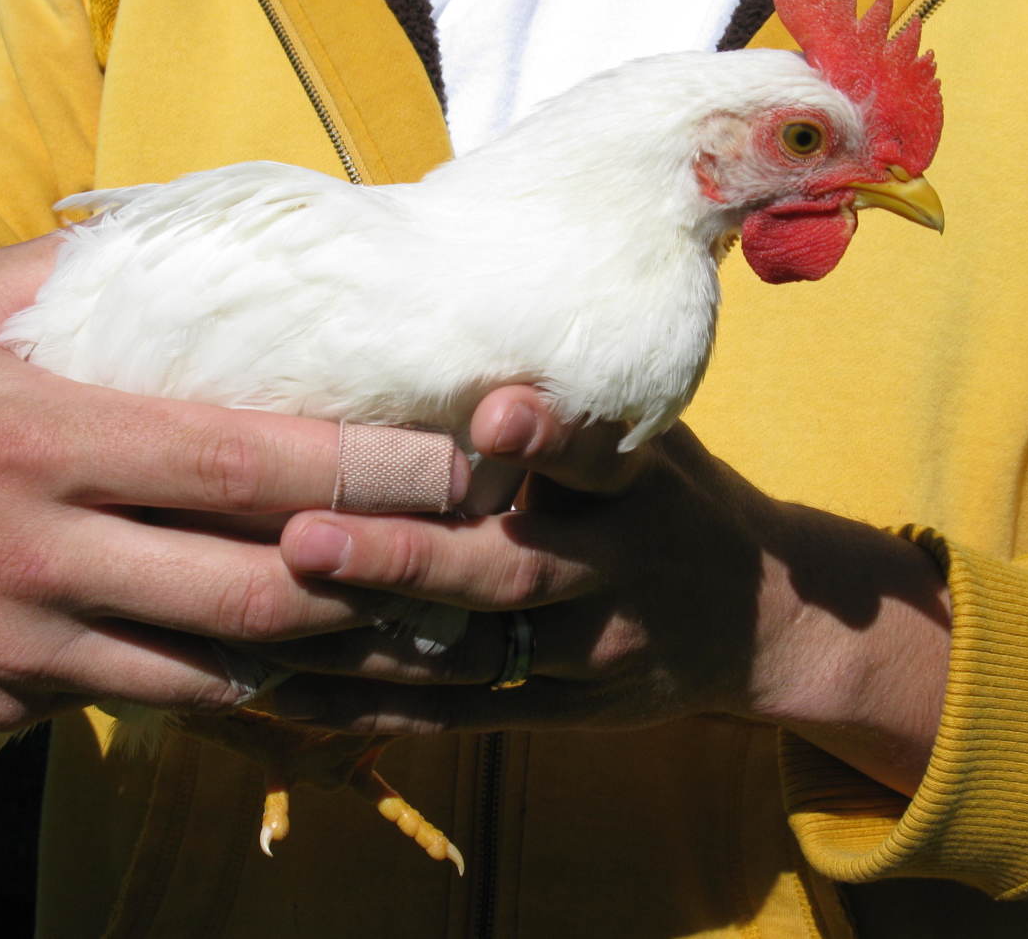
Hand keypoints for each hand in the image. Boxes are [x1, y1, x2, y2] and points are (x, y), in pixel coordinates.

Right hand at [0, 239, 463, 729]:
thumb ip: (91, 273)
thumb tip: (213, 238)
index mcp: (42, 437)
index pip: (240, 463)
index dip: (366, 468)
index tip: (462, 459)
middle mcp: (41, 551)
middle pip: (253, 587)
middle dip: (384, 576)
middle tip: (475, 553)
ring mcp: (27, 642)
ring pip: (220, 671)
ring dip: (334, 652)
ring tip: (427, 623)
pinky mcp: (12, 701)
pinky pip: (157, 702)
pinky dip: (243, 686)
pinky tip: (311, 663)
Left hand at [272, 387, 952, 794]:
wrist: (762, 623)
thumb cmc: (674, 498)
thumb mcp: (653, 437)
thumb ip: (572, 402)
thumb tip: (451, 309)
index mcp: (639, 491)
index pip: (593, 459)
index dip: (547, 437)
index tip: (496, 411)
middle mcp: (616, 575)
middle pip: (511, 573)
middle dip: (407, 559)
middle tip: (305, 535)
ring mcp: (588, 655)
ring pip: (471, 658)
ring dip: (366, 643)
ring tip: (264, 619)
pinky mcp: (559, 713)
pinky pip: (458, 718)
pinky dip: (372, 711)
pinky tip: (283, 695)